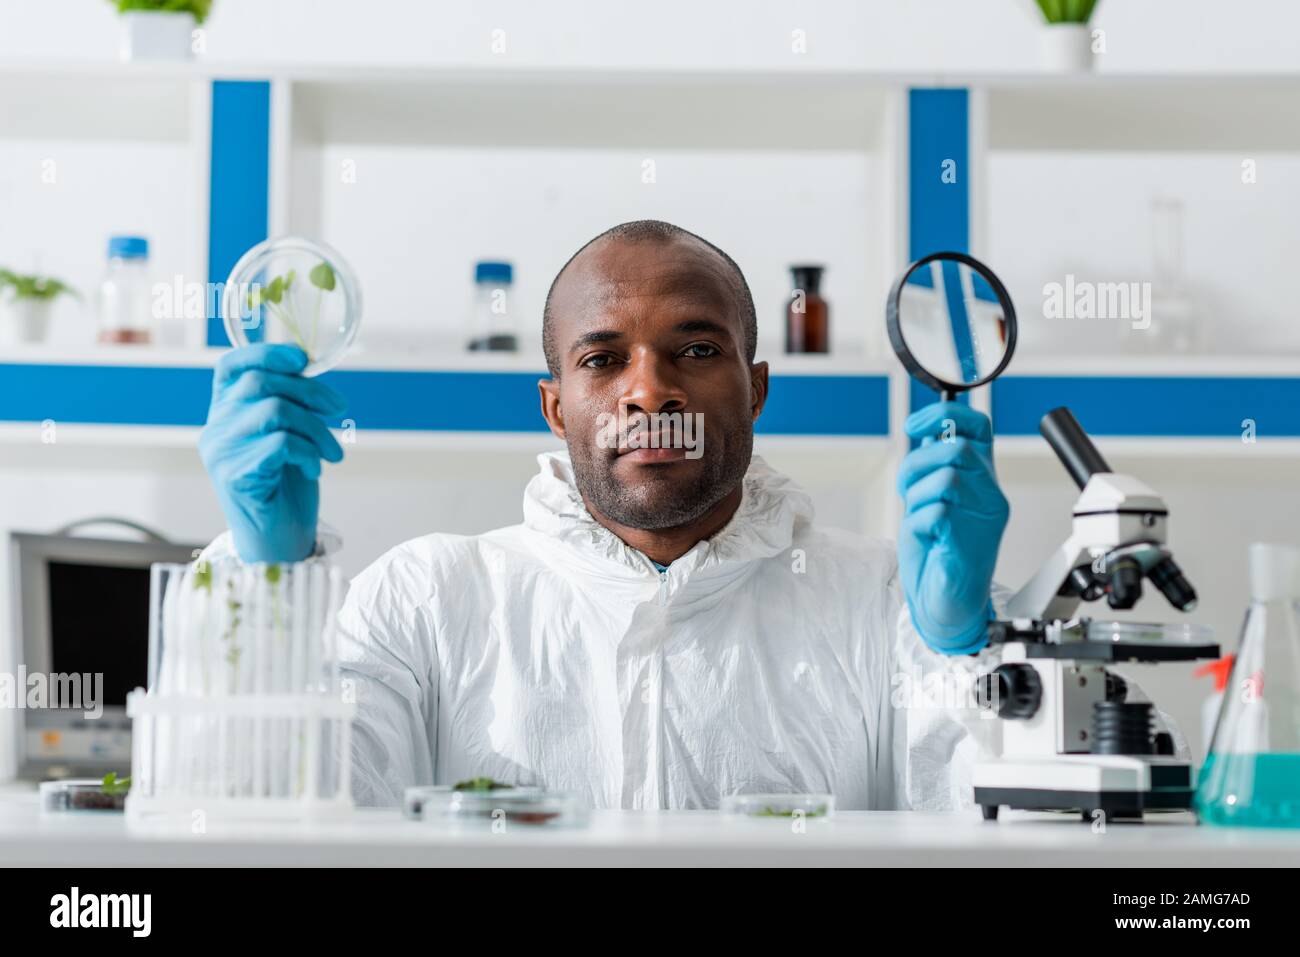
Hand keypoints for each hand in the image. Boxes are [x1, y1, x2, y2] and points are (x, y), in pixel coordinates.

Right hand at [198, 344, 346, 562]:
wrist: (279, 540)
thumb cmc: (287, 487)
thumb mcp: (288, 435)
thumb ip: (288, 404)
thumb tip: (310, 369)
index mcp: (224, 413)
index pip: (231, 366)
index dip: (266, 353)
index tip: (303, 359)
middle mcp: (215, 428)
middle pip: (260, 383)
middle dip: (310, 391)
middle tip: (339, 409)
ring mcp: (220, 452)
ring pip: (274, 410)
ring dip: (316, 428)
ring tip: (331, 452)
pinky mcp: (233, 475)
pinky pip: (281, 444)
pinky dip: (308, 452)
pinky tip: (314, 470)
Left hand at [897, 400, 1008, 653]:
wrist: (945, 603)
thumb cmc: (937, 552)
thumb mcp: (931, 498)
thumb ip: (932, 467)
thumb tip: (925, 432)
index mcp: (982, 480)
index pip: (978, 427)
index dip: (945, 415)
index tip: (915, 426)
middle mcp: (990, 496)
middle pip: (957, 448)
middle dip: (918, 464)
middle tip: (908, 491)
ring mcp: (984, 520)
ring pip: (946, 477)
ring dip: (917, 496)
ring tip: (920, 519)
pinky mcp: (972, 542)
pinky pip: (936, 513)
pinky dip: (918, 523)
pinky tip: (927, 539)